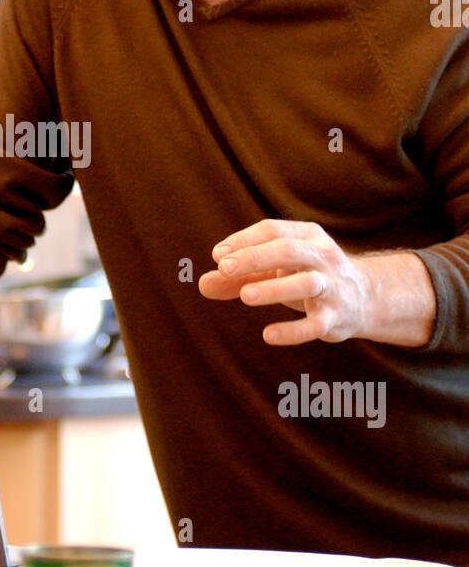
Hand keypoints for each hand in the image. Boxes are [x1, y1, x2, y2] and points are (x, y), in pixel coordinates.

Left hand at [198, 219, 371, 345]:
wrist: (364, 299)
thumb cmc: (307, 277)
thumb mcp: (275, 271)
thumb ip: (238, 277)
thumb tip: (202, 284)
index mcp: (307, 237)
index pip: (273, 231)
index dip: (244, 241)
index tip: (219, 256)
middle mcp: (323, 257)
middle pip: (288, 251)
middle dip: (255, 258)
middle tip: (225, 268)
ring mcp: (332, 287)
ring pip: (306, 284)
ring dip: (275, 288)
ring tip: (245, 295)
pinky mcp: (336, 317)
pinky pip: (315, 324)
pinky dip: (293, 331)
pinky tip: (268, 335)